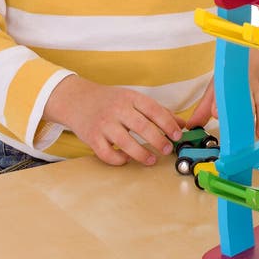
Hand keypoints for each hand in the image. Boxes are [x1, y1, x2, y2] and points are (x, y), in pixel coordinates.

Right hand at [44, 75, 181, 166]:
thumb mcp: (133, 99)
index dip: (168, 123)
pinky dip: (119, 159)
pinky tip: (127, 159)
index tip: (177, 135)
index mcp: (130, 97)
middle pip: (142, 126)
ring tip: (151, 160)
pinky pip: (107, 153)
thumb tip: (182, 124)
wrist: (76, 99)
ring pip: (125, 142)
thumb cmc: (109, 100)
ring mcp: (103, 124)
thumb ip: (157, 111)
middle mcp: (117, 109)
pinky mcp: (92, 138)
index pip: (154, 109)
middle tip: (166, 150)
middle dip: (158, 140)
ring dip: (141, 154)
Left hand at [186, 48, 258, 137]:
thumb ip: (206, 105)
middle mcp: (253, 87)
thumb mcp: (219, 83)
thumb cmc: (237, 71)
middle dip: (256, 117)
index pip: (227, 92)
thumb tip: (192, 125)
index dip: (221, 102)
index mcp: (234, 83)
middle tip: (255, 133)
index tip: (217, 113)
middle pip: (255, 103)